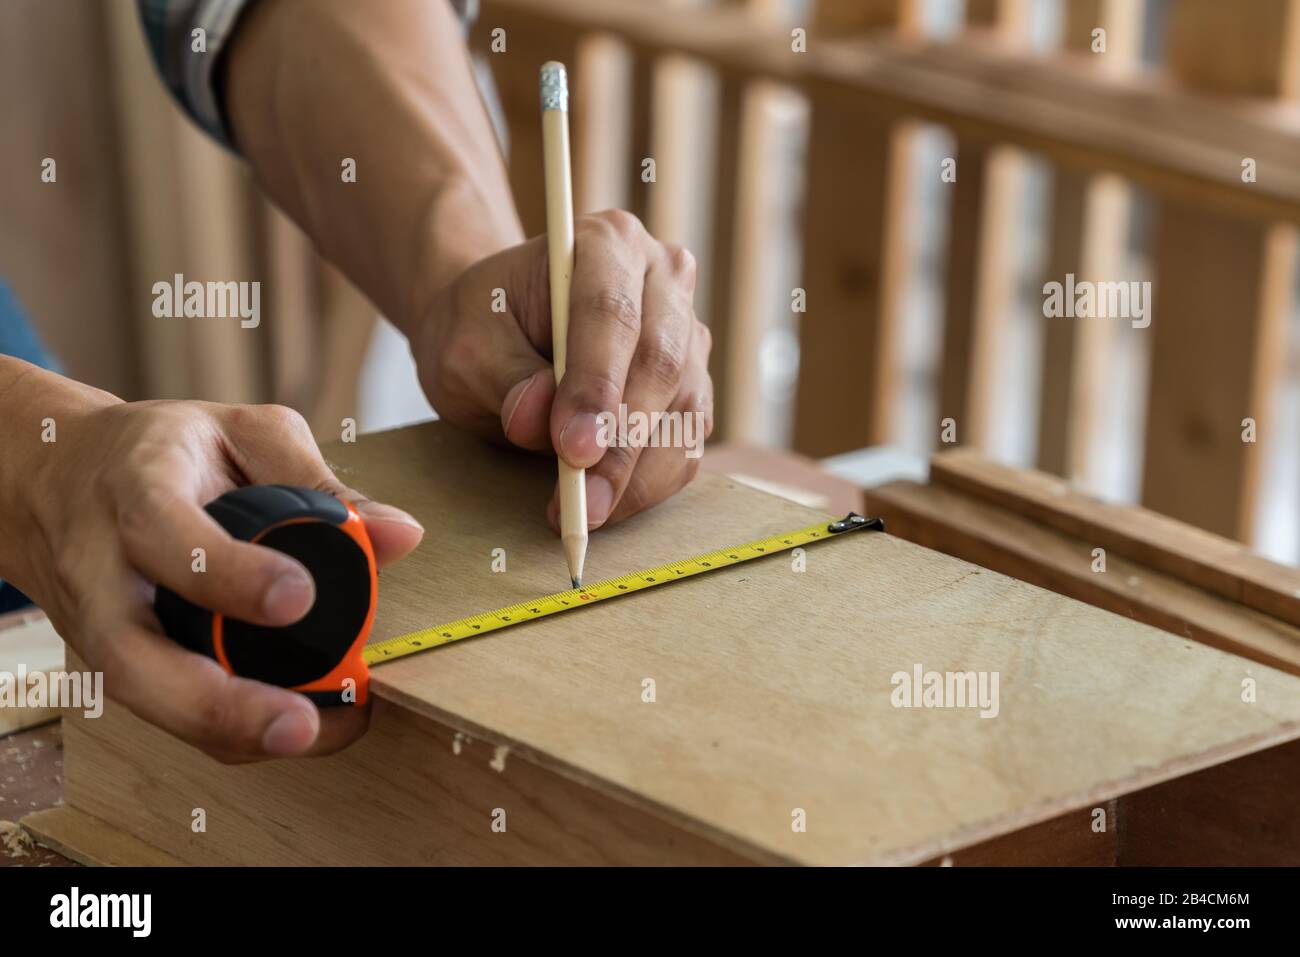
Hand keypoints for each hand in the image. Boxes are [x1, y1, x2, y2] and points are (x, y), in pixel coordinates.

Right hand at [17, 391, 422, 762]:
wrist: (54, 476)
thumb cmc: (162, 451)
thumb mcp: (240, 432)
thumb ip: (319, 481)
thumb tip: (404, 534)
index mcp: (133, 489)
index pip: (163, 533)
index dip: (227, 573)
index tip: (299, 598)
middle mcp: (99, 568)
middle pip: (133, 657)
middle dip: (217, 704)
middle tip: (300, 724)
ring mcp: (93, 624)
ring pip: (144, 699)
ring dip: (226, 731)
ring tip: (310, 735)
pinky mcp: (106, 660)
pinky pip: (163, 708)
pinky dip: (226, 730)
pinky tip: (295, 728)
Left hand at [413, 210, 713, 530]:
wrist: (502, 326)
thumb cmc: (482, 326)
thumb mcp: (464, 345)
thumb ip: (500, 376)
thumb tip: (534, 418)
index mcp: (605, 244)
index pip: (612, 315)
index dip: (596, 386)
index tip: (574, 450)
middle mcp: (662, 279)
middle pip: (660, 365)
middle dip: (620, 444)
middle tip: (581, 503)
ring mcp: (687, 332)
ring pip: (683, 411)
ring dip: (637, 474)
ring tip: (584, 514)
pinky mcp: (693, 385)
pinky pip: (686, 442)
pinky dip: (650, 482)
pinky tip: (608, 503)